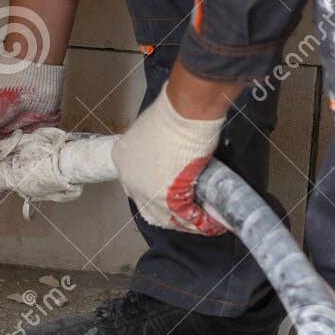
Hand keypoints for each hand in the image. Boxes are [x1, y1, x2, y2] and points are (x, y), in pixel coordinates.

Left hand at [112, 85, 226, 234]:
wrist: (185, 112)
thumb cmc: (174, 112)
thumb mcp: (154, 130)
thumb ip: (156, 148)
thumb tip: (171, 157)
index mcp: (122, 158)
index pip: (138, 186)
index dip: (157, 194)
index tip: (173, 195)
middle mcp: (128, 178)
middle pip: (149, 207)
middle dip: (171, 214)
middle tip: (190, 214)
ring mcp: (144, 190)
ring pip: (166, 216)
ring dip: (187, 222)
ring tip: (205, 222)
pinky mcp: (165, 197)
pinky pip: (184, 216)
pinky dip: (200, 222)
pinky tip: (212, 223)